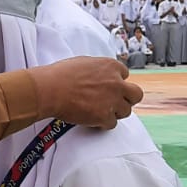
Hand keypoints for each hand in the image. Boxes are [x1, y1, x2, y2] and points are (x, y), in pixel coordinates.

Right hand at [28, 58, 142, 129]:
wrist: (50, 89)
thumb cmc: (61, 75)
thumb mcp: (84, 62)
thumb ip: (99, 70)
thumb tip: (100, 76)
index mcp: (111, 66)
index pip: (125, 75)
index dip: (117, 82)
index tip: (109, 88)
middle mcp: (116, 82)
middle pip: (136, 94)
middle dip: (127, 99)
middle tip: (116, 102)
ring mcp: (112, 100)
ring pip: (126, 111)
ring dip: (115, 112)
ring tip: (100, 112)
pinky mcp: (104, 116)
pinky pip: (112, 124)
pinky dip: (103, 123)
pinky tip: (93, 120)